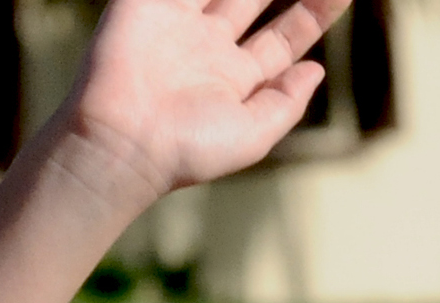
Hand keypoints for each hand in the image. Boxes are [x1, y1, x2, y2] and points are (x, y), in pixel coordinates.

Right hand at [51, 0, 333, 211]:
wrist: (122, 142)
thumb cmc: (186, 150)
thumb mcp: (252, 136)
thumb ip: (285, 104)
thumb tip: (317, 71)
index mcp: (233, 79)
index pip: (285, 36)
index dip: (317, 11)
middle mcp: (207, 48)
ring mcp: (179, 23)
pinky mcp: (147, 4)